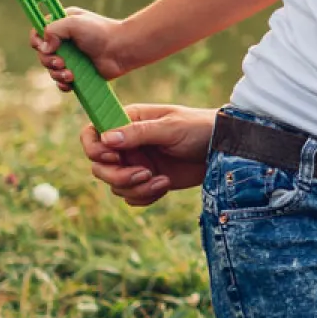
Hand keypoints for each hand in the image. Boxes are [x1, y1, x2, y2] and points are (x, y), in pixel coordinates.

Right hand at [32, 7, 135, 89]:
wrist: (121, 49)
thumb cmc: (100, 32)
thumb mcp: (74, 22)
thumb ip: (53, 29)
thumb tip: (44, 47)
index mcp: (61, 25)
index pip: (38, 33)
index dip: (37, 40)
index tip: (44, 46)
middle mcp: (64, 42)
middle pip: (42, 54)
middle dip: (48, 60)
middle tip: (61, 62)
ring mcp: (70, 58)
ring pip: (51, 70)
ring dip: (57, 74)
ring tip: (70, 74)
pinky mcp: (77, 73)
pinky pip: (61, 82)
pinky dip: (64, 84)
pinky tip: (72, 82)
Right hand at [79, 104, 216, 205]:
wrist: (223, 150)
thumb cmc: (199, 128)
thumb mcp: (170, 127)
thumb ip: (139, 132)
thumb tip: (107, 138)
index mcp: (128, 120)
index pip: (92, 133)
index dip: (95, 148)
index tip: (113, 157)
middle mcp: (127, 143)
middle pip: (99, 166)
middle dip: (117, 176)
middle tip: (144, 174)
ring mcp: (136, 163)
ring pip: (115, 185)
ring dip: (135, 188)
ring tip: (161, 181)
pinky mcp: (147, 181)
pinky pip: (131, 196)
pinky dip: (144, 197)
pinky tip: (164, 186)